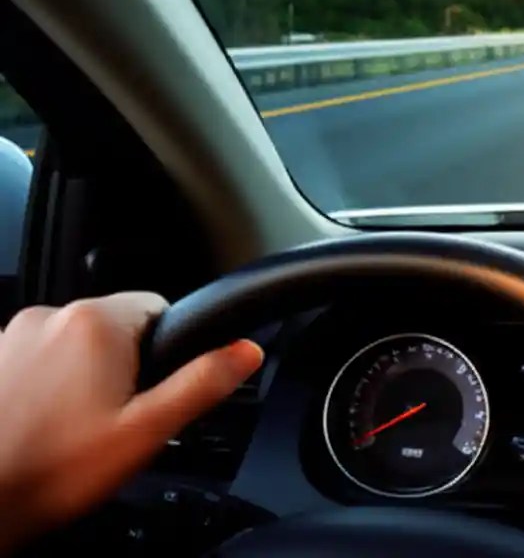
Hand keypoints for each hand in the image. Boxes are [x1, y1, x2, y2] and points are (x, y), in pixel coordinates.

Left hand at [0, 292, 262, 550]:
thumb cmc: (52, 469)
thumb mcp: (146, 431)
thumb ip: (202, 384)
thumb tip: (246, 351)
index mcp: (95, 323)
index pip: (159, 308)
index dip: (167, 351)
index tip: (152, 390)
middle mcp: (48, 316)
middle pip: (115, 328)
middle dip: (124, 368)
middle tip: (115, 419)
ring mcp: (10, 335)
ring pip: (74, 345)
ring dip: (82, 377)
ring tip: (74, 428)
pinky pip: (37, 359)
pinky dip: (45, 386)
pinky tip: (41, 425)